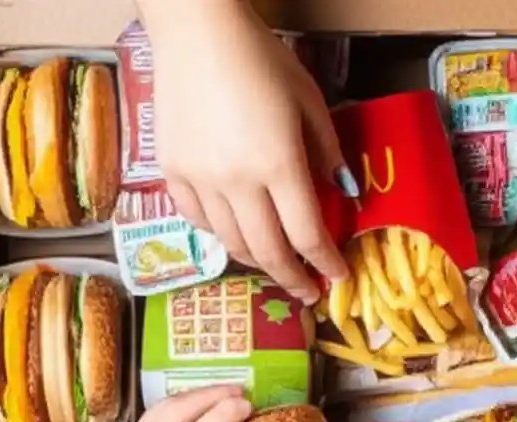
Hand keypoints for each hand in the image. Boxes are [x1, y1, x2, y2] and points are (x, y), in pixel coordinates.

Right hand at [141, 0, 352, 302]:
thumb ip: (328, 153)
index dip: (325, 263)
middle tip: (308, 292)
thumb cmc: (262, 60)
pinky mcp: (172, 172)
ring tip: (277, 264)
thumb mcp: (310, 103)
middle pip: (268, 251)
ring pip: (231, 243)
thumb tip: (344, 194)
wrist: (197, 33)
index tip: (338, 278)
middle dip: (292, 278)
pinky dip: (222, 234)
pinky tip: (238, 232)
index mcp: (278, 165)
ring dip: (259, 261)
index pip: (307, 235)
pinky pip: (199, 220)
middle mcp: (236, 182)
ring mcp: (199, 180)